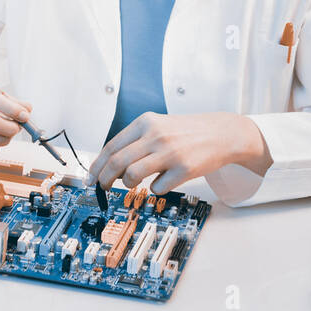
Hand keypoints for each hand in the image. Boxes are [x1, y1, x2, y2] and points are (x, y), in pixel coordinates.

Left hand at [85, 112, 270, 194]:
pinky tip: (162, 180)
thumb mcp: (157, 126)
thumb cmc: (186, 132)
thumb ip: (135, 141)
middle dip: (103, 180)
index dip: (96, 166)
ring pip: (132, 175)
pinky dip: (155, 188)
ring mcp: (170, 152)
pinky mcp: (184, 168)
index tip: (90, 178)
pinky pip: (157, 187)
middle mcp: (155, 135)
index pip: (111, 147)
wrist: (221, 133)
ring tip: (134, 182)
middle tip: (102, 188)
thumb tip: (108, 164)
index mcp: (145, 122)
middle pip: (116, 162)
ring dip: (128, 183)